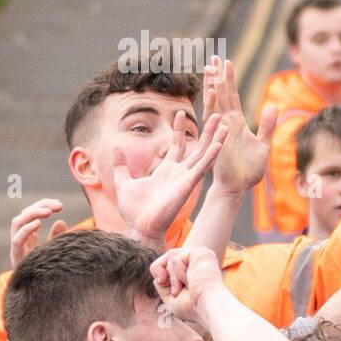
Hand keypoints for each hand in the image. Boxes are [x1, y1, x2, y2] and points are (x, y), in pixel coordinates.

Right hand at [9, 199, 67, 267]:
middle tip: (58, 205)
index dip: (44, 205)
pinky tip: (38, 224)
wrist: (43, 294)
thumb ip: (57, 237)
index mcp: (30, 236)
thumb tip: (60, 221)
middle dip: (40, 206)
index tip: (60, 204)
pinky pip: (16, 240)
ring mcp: (18, 248)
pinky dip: (26, 230)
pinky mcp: (17, 258)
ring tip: (49, 212)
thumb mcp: (56, 251)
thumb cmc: (51, 271)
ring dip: (32, 214)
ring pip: (17, 223)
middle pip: (24, 215)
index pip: (33, 214)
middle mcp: (22, 239)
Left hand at [114, 111, 226, 245]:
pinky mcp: (188, 185)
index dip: (179, 129)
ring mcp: (185, 178)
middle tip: (214, 114)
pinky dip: (211, 156)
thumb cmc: (134, 210)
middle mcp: (179, 173)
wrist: (140, 227)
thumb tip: (115, 147)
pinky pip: (202, 168)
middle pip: (196, 147)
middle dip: (205, 131)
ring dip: (214, 139)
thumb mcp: (123, 182)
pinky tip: (219, 144)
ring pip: (204, 155)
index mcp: (166, 170)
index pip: (177, 145)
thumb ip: (121, 165)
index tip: (179, 112)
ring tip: (224, 124)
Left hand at [151, 246, 225, 321]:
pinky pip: (176, 257)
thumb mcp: (170, 297)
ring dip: (172, 277)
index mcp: (194, 268)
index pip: (169, 263)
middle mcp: (199, 259)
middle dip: (165, 274)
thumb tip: (158, 273)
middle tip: (173, 289)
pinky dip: (178, 273)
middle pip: (168, 257)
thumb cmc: (193, 307)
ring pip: (171, 256)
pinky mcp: (200, 252)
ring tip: (184, 287)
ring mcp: (201, 254)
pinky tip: (190, 281)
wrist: (208, 307)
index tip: (169, 290)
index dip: (161, 274)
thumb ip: (162, 282)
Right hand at [203, 56, 276, 196]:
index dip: (228, 79)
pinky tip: (213, 92)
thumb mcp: (264, 144)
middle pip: (220, 94)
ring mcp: (220, 130)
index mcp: (236, 122)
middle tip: (214, 56)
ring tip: (211, 67)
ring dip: (213, 86)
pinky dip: (213, 106)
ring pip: (214, 103)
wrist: (239, 186)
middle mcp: (225, 123)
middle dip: (217, 75)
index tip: (226, 62)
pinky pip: (214, 120)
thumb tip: (273, 106)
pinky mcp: (217, 139)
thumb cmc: (249, 169)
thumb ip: (268, 125)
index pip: (231, 96)